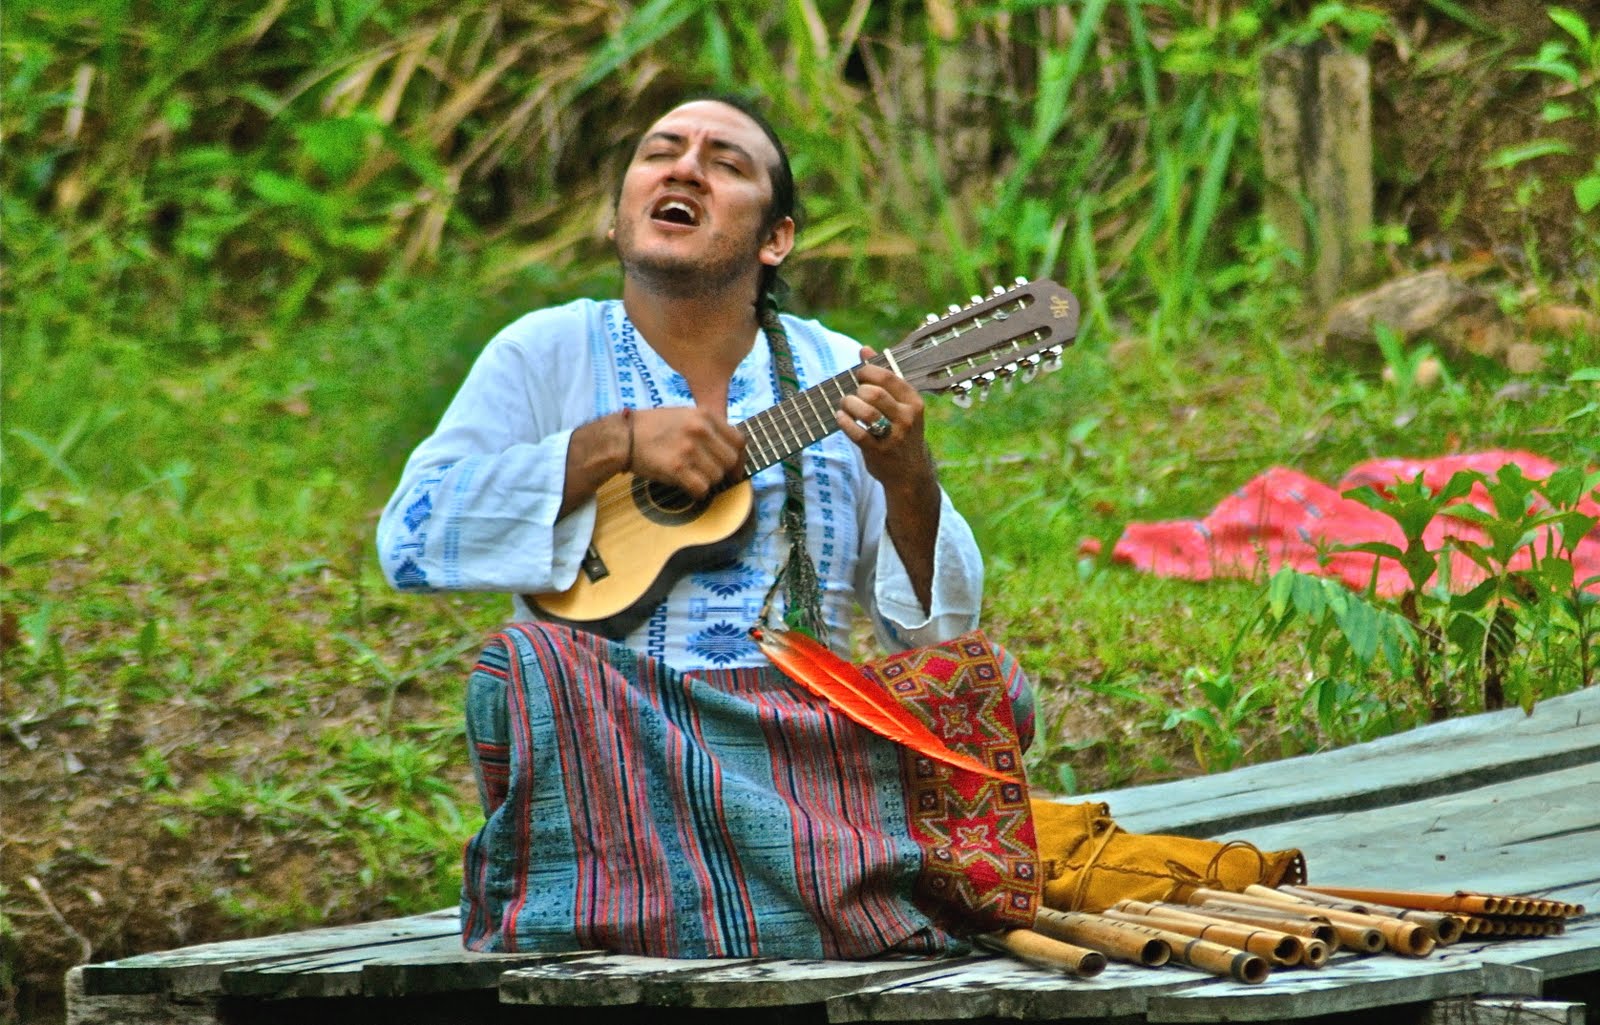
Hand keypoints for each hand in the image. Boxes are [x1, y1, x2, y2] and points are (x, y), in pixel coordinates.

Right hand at [629, 406, 746, 497]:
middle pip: (731, 460)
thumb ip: (709, 427)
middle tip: (711, 475)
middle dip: (724, 471)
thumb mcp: (685, 414)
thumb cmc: (653, 427)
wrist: (623, 436)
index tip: (733, 467)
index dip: (739, 457)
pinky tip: (688, 487)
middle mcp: (700, 430)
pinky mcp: (676, 468)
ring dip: (708, 481)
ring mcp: (688, 449)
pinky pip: (701, 488)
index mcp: (705, 415)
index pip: (739, 440)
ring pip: (717, 476)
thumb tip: (730, 449)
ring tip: (693, 477)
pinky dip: (698, 492)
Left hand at [835, 347, 936, 491]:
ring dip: (849, 404)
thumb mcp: (900, 405)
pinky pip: (857, 432)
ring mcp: (893, 436)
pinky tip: (841, 418)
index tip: (859, 376)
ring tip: (845, 405)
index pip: (888, 377)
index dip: (867, 371)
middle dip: (857, 389)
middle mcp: (906, 418)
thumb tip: (864, 349)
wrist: (909, 473)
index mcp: (913, 402)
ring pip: (866, 412)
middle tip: (852, 393)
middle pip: (875, 393)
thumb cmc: (901, 432)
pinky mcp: (878, 451)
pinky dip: (845, 422)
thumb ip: (883, 378)